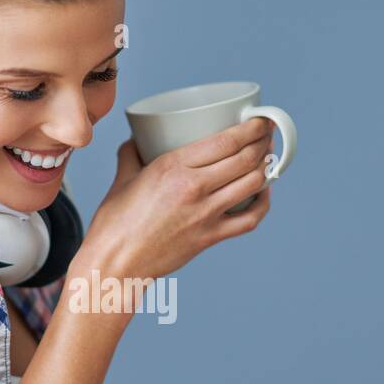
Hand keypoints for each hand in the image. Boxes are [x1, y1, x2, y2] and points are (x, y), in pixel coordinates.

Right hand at [76, 118, 274, 284]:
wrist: (115, 265)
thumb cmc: (114, 224)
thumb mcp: (122, 180)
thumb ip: (131, 154)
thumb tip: (136, 140)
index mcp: (172, 167)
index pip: (226, 141)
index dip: (252, 127)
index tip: (261, 119)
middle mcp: (193, 188)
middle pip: (245, 158)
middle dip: (264, 141)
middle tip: (268, 133)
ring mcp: (205, 215)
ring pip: (253, 184)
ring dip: (267, 167)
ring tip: (269, 156)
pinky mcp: (210, 238)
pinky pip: (250, 219)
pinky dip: (263, 203)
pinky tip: (264, 193)